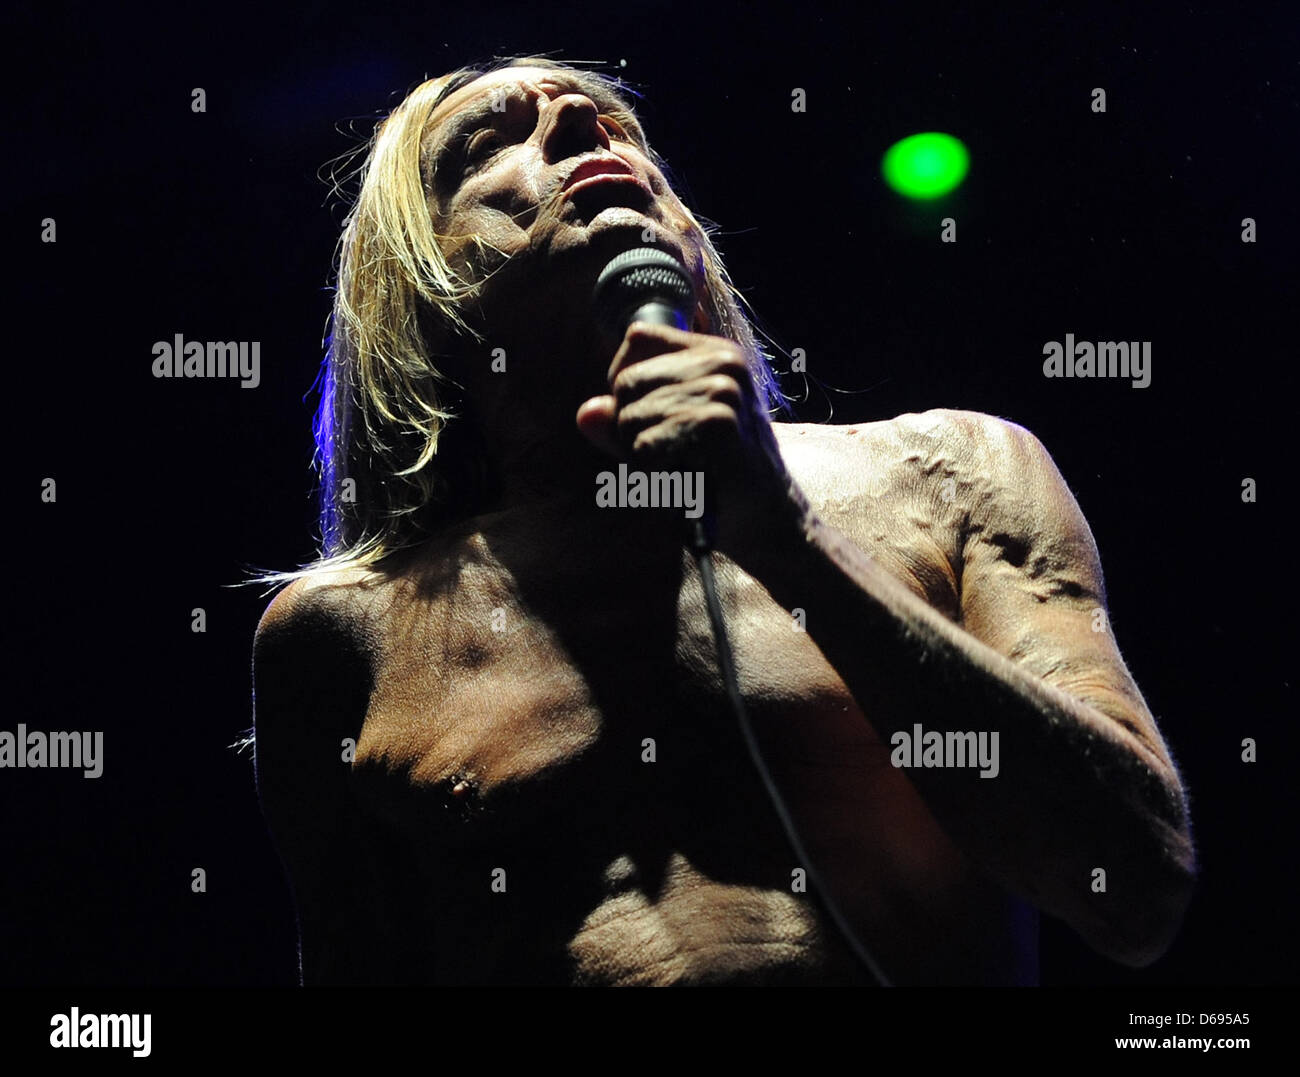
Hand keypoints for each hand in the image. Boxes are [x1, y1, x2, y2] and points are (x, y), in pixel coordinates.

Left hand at [575, 321, 808, 555]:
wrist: (771, 521)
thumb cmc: (719, 478)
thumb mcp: (669, 436)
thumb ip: (625, 420)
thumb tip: (587, 413)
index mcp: (717, 353)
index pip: (637, 338)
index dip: (625, 380)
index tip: (648, 418)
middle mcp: (723, 363)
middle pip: (626, 383)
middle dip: (629, 428)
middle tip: (670, 458)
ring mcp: (723, 391)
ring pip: (629, 419)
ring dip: (642, 458)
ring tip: (682, 471)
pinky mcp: (717, 425)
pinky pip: (643, 448)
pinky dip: (653, 476)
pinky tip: (687, 483)